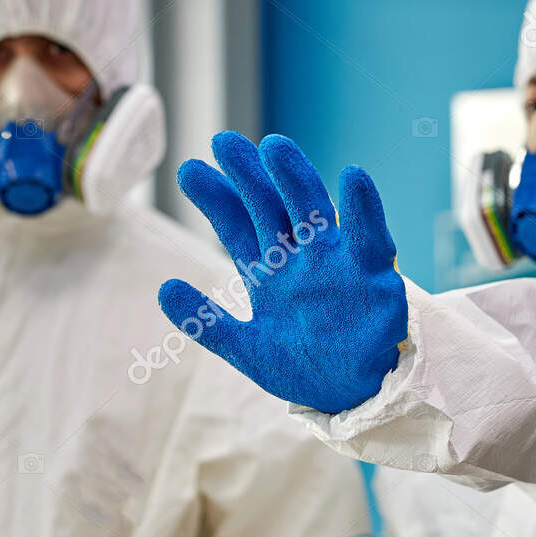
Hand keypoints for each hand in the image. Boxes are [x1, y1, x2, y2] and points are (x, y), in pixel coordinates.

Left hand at [159, 131, 408, 414]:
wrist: (352, 394)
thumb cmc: (303, 368)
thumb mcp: (246, 349)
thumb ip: (206, 322)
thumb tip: (162, 289)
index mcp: (268, 273)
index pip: (237, 226)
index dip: (215, 199)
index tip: (190, 169)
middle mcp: (299, 257)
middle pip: (270, 206)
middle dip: (248, 174)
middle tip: (223, 141)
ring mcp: (335, 261)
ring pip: (312, 210)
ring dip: (295, 178)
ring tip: (274, 146)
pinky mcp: (373, 273)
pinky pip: (369, 236)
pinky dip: (363, 209)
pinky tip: (353, 177)